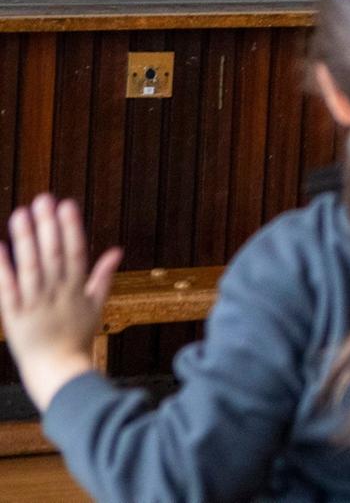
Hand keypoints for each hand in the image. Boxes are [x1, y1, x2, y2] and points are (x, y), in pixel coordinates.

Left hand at [0, 196, 119, 409]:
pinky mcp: (14, 318)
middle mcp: (58, 294)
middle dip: (48, 226)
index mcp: (77, 290)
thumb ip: (103, 276)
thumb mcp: (95, 306)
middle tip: (42, 199)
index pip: (75, 253)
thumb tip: (116, 250)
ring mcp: (36, 305)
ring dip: (25, 240)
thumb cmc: (78, 339)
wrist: (59, 372)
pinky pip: (7, 290)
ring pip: (30, 268)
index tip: (66, 204)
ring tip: (20, 214)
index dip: (71, 228)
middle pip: (53, 255)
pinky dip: (3, 268)